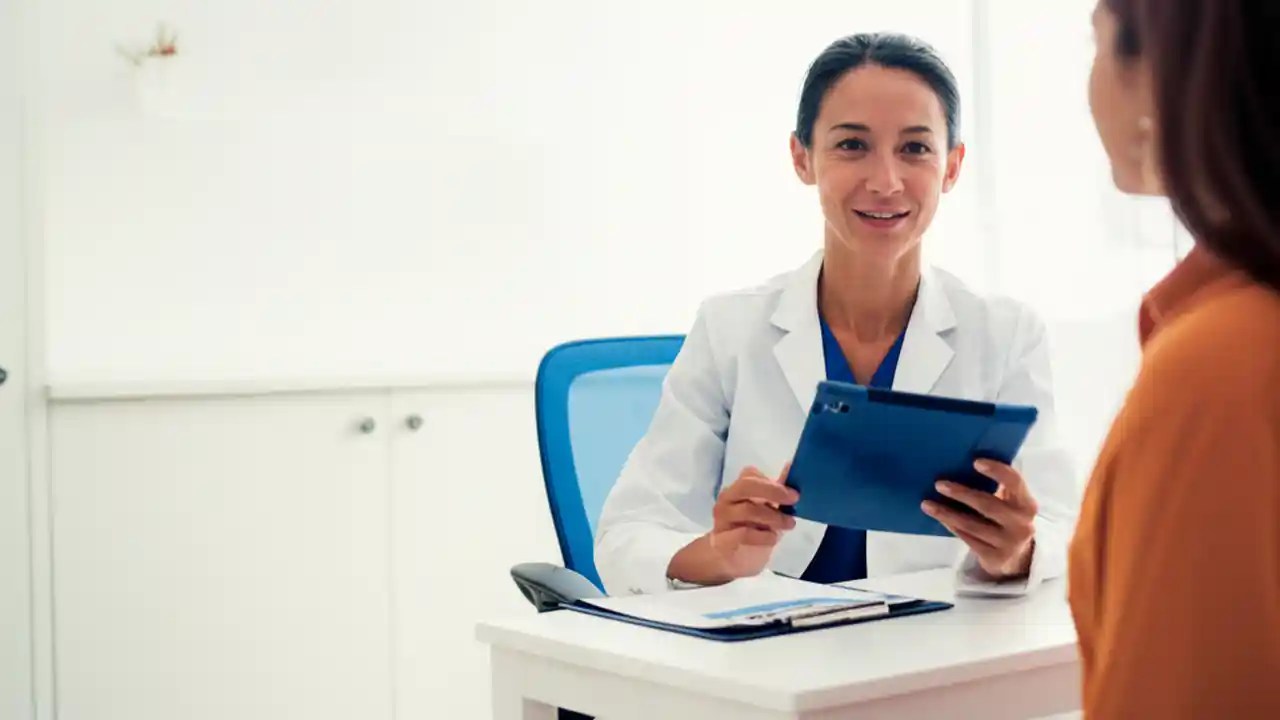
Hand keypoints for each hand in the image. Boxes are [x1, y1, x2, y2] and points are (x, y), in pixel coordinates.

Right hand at [668, 465, 798, 584]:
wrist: (730, 560)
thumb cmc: (752, 530)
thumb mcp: (768, 509)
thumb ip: (778, 490)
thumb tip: (792, 466)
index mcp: (737, 490)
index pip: (750, 475)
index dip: (773, 482)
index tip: (793, 493)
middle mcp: (726, 501)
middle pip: (746, 486)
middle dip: (773, 491)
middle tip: (794, 500)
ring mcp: (722, 520)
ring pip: (747, 510)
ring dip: (773, 516)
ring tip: (789, 524)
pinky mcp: (722, 541)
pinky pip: (742, 534)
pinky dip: (762, 536)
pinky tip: (773, 538)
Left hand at [921, 459, 1036, 579]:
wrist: (1016, 556)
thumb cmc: (1007, 517)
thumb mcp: (1011, 502)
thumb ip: (1000, 485)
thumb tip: (964, 460)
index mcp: (1027, 504)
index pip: (1015, 482)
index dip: (997, 471)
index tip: (975, 462)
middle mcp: (1022, 524)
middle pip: (988, 505)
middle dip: (961, 493)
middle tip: (939, 484)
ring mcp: (1008, 543)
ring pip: (972, 525)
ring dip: (947, 513)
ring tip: (927, 504)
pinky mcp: (994, 558)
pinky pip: (967, 539)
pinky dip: (951, 526)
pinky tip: (939, 517)